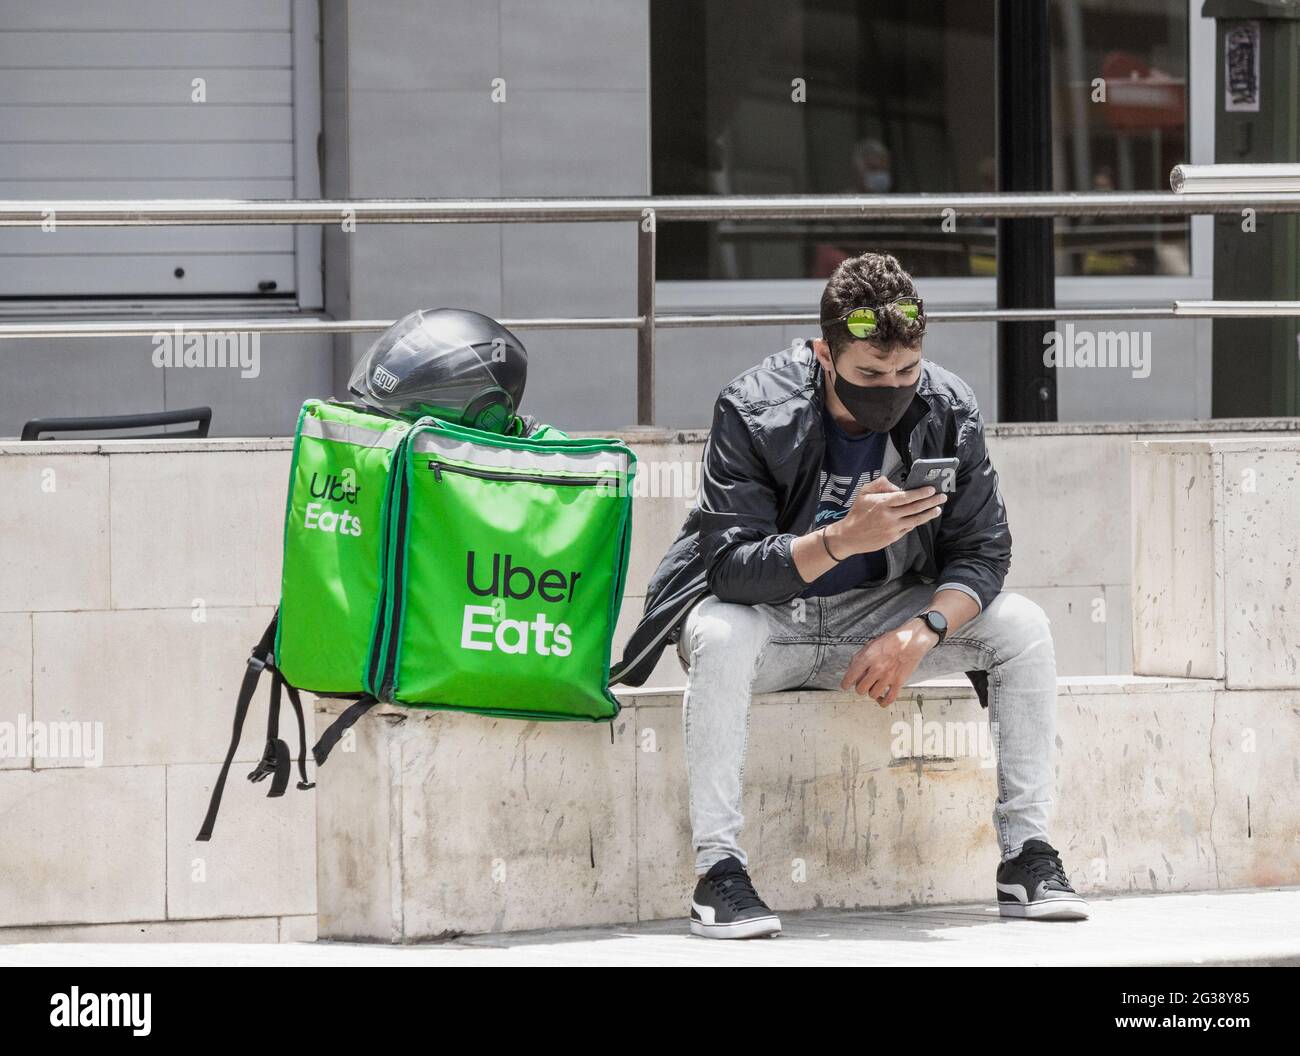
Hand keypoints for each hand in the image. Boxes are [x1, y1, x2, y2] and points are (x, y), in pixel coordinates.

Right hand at [824, 476, 945, 557]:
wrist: (849, 536)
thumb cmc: (857, 513)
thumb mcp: (863, 493)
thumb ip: (880, 484)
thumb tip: (896, 486)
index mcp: (882, 503)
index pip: (905, 497)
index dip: (920, 493)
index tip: (931, 489)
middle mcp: (889, 516)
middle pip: (915, 508)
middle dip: (931, 501)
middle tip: (942, 497)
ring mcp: (892, 528)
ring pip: (915, 520)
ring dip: (929, 514)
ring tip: (938, 509)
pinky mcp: (893, 538)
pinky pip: (908, 528)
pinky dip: (917, 522)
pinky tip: (923, 517)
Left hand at [839, 617, 939, 707]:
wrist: (912, 640)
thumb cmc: (892, 640)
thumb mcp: (871, 644)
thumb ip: (860, 657)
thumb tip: (852, 669)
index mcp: (868, 658)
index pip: (851, 676)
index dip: (845, 683)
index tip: (844, 686)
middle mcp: (877, 669)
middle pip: (860, 688)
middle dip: (859, 687)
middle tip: (862, 684)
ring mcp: (888, 677)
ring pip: (872, 695)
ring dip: (871, 692)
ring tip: (873, 687)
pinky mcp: (899, 682)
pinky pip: (889, 699)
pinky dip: (883, 702)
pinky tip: (881, 699)